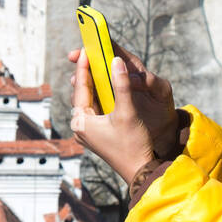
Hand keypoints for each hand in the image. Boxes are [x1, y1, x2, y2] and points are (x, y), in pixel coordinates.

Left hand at [66, 42, 178, 184]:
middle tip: (91, 55)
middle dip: (87, 74)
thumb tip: (116, 61)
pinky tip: (106, 87)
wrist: (141, 171)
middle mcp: (80, 127)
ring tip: (97, 66)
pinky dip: (100, 97)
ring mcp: (88, 132)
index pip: (81, 87)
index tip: (86, 50)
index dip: (83, 67)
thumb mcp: (127, 112)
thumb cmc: (133, 144)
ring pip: (89, 101)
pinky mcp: (97, 135)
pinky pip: (95, 110)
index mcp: (81, 121)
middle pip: (83, 93)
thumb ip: (122, 85)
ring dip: (94, 85)